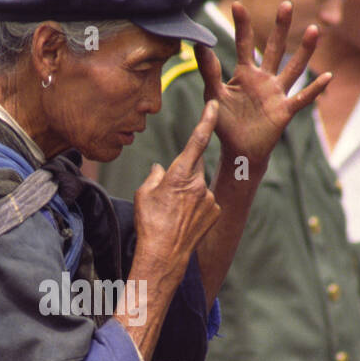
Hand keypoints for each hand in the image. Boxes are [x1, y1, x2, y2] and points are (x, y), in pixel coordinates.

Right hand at [134, 100, 221, 272]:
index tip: (214, 105)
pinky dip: (197, 206)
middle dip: (185, 171)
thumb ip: (154, 175)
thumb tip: (159, 168)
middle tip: (171, 191)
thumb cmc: (149, 223)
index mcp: (180, 173)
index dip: (207, 120)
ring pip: (200, 185)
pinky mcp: (216, 212)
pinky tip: (185, 220)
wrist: (164, 255)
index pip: (197, 140)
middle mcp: (199, 183)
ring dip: (190, 192)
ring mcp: (210, 198)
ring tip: (174, 213)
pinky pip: (206, 201)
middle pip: (195, 165)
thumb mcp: (144, 194)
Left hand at [195, 1, 332, 165]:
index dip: (241, 25)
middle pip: (274, 49)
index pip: (243, 44)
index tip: (237, 4)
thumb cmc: (225, 122)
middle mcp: (264, 79)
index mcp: (245, 73)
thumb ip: (208, 72)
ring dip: (304, 50)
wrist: (238, 150)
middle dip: (280, 28)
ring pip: (293, 68)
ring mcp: (276, 93)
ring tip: (313, 29)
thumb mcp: (213, 95)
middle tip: (286, 4)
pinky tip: (328, 76)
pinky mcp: (284, 110)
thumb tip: (199, 46)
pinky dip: (315, 89)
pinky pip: (302, 98)